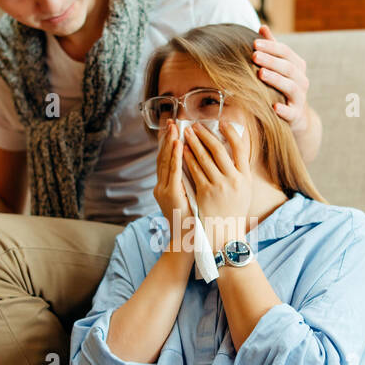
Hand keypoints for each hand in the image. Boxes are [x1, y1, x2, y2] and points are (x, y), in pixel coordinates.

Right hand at [152, 124, 192, 254]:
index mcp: (167, 187)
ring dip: (170, 142)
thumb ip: (192, 183)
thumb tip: (201, 167)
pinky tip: (179, 145)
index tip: (175, 127)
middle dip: (168, 138)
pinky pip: (173, 173)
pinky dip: (175, 157)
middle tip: (172, 121)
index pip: (167, 159)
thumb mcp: (191, 199)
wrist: (186, 243)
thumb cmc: (193, 222)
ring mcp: (164, 191)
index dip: (170, 142)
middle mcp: (162, 187)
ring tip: (175, 127)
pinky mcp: (170, 196)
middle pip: (163, 157)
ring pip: (166, 162)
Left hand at [181, 121, 251, 253]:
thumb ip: (240, 170)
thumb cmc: (233, 210)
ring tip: (186, 134)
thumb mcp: (244, 189)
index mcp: (246, 177)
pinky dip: (188, 158)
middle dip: (206, 135)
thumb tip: (235, 148)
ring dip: (194, 143)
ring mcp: (220, 186)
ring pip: (205, 158)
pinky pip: (195, 170)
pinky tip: (182, 151)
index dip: (232, 133)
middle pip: (219, 150)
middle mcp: (235, 180)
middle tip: (196, 125)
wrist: (225, 233)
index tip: (222, 123)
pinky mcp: (205, 193)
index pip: (241, 148)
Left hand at [252, 24, 310, 131]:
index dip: (271, 47)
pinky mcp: (296, 116)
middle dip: (271, 60)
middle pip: (288, 67)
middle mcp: (301, 81)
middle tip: (254, 56)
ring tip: (260, 74)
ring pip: (291, 87)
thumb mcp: (280, 68)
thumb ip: (272, 48)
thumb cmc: (282, 87)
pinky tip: (273, 107)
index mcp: (297, 67)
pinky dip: (283, 110)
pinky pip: (291, 112)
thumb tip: (262, 27)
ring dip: (276, 79)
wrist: (297, 117)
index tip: (254, 43)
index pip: (286, 52)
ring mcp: (300, 98)